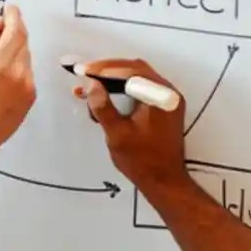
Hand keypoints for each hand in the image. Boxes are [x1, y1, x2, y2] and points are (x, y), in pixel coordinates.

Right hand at [0, 5, 36, 154]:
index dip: (11, 15)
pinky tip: (0, 80)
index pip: (14, 27)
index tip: (8, 10)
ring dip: (13, 51)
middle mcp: (16, 69)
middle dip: (11, 31)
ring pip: (24, 55)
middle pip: (22, 38)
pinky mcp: (31, 95)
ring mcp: (27, 83)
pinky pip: (26, 71)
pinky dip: (16, 68)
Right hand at [76, 59, 187, 188]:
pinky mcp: (161, 108)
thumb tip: (91, 85)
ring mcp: (166, 100)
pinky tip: (103, 100)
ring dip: (111, 82)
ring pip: (135, 80)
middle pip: (134, 70)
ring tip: (88, 89)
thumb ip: (104, 108)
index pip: (130, 71)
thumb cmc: (143, 161)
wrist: (164, 182)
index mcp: (161, 96)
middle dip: (106, 72)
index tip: (83, 71)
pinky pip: (139, 91)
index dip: (104, 69)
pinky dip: (121, 92)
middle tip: (83, 75)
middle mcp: (167, 93)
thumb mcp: (118, 135)